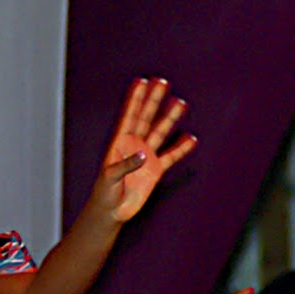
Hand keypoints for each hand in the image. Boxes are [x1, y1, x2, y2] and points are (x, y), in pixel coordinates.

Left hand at [90, 78, 196, 223]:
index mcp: (119, 143)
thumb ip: (126, 165)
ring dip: (170, 118)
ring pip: (160, 132)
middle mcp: (134, 145)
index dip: (135, 99)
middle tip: (162, 82)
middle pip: (146, 118)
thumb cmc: (104, 193)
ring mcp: (146, 156)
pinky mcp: (155, 169)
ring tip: (181, 103)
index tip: (141, 82)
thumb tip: (144, 155)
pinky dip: (181, 148)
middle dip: (154, 101)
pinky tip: (190, 138)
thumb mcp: (110, 178)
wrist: (112, 211)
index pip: (129, 117)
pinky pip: (171, 156)